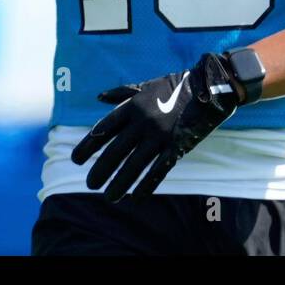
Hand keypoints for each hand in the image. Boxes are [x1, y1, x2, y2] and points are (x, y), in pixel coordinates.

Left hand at [70, 52, 239, 201]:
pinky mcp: (177, 146)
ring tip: (109, 197)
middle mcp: (143, 121)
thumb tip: (98, 98)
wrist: (208, 88)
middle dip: (101, 169)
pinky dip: (146, 185)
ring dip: (120, 183)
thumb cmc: (174, 86)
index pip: (104, 129)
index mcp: (133, 106)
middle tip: (89, 184)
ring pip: (135, 165)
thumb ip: (120, 93)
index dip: (88, 146)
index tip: (75, 160)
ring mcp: (160, 135)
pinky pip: (158, 170)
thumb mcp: (145, 86)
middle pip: (116, 150)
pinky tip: (135, 198)